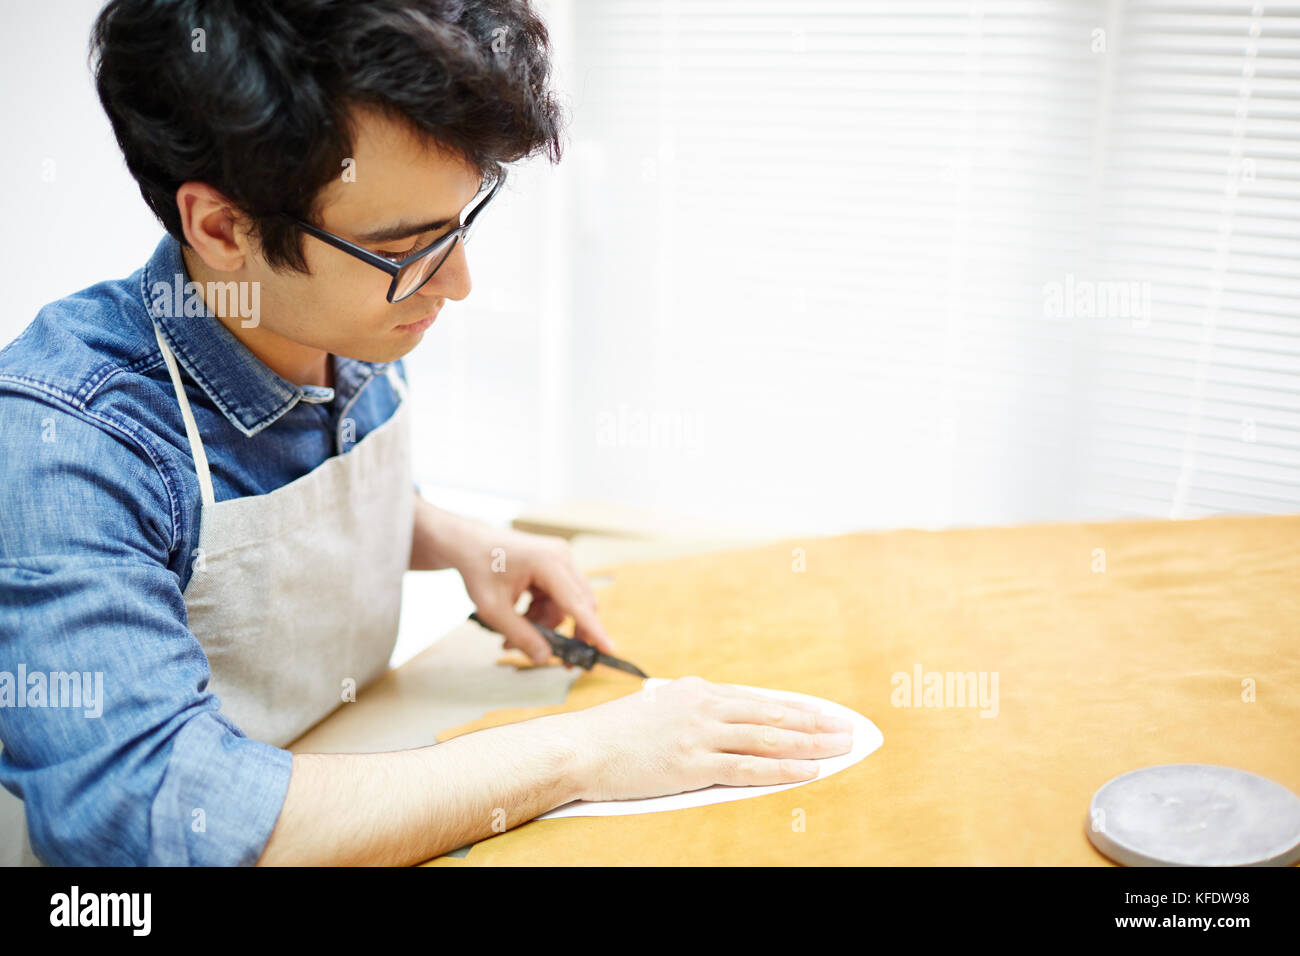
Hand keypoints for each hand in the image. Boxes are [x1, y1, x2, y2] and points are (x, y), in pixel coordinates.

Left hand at [453, 523, 612, 665]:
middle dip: (563, 632)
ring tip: (515, 636)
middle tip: (556, 659)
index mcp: (548, 562)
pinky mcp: (555, 564)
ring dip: (547, 624)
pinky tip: (522, 617)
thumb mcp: (494, 609)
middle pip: (578, 605)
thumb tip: (545, 658)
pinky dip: (543, 613)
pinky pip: (559, 598)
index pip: (576, 603)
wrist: (468, 544)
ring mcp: (560, 559)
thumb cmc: (478, 569)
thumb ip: (521, 635)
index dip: (593, 630)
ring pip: (568, 605)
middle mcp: (561, 557)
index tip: (609, 649)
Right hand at [556, 676, 854, 801]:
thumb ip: (690, 712)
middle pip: (772, 715)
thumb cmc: (612, 735)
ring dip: (810, 744)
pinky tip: (808, 770)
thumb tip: (718, 719)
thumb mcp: (657, 709)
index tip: (823, 714)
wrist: (580, 747)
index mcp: (696, 691)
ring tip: (840, 747)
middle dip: (815, 722)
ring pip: (768, 739)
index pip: (759, 700)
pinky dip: (783, 769)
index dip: (796, 709)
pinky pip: (749, 767)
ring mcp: (699, 735)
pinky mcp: (692, 764)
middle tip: (848, 728)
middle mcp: (703, 707)